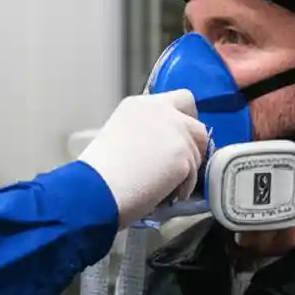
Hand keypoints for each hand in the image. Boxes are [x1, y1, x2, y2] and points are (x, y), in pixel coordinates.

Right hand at [78, 90, 208, 225]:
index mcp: (141, 104)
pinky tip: (164, 195)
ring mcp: (175, 131)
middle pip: (197, 123)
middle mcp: (161, 111)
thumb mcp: (120, 134)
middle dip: (193, 144)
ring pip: (198, 151)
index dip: (183, 119)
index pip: (180, 99)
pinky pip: (194, 174)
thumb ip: (146, 131)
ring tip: (164, 186)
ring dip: (187, 169)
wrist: (96, 188)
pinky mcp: (183, 154)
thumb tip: (162, 146)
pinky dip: (183, 187)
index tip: (176, 138)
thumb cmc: (99, 171)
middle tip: (180, 163)